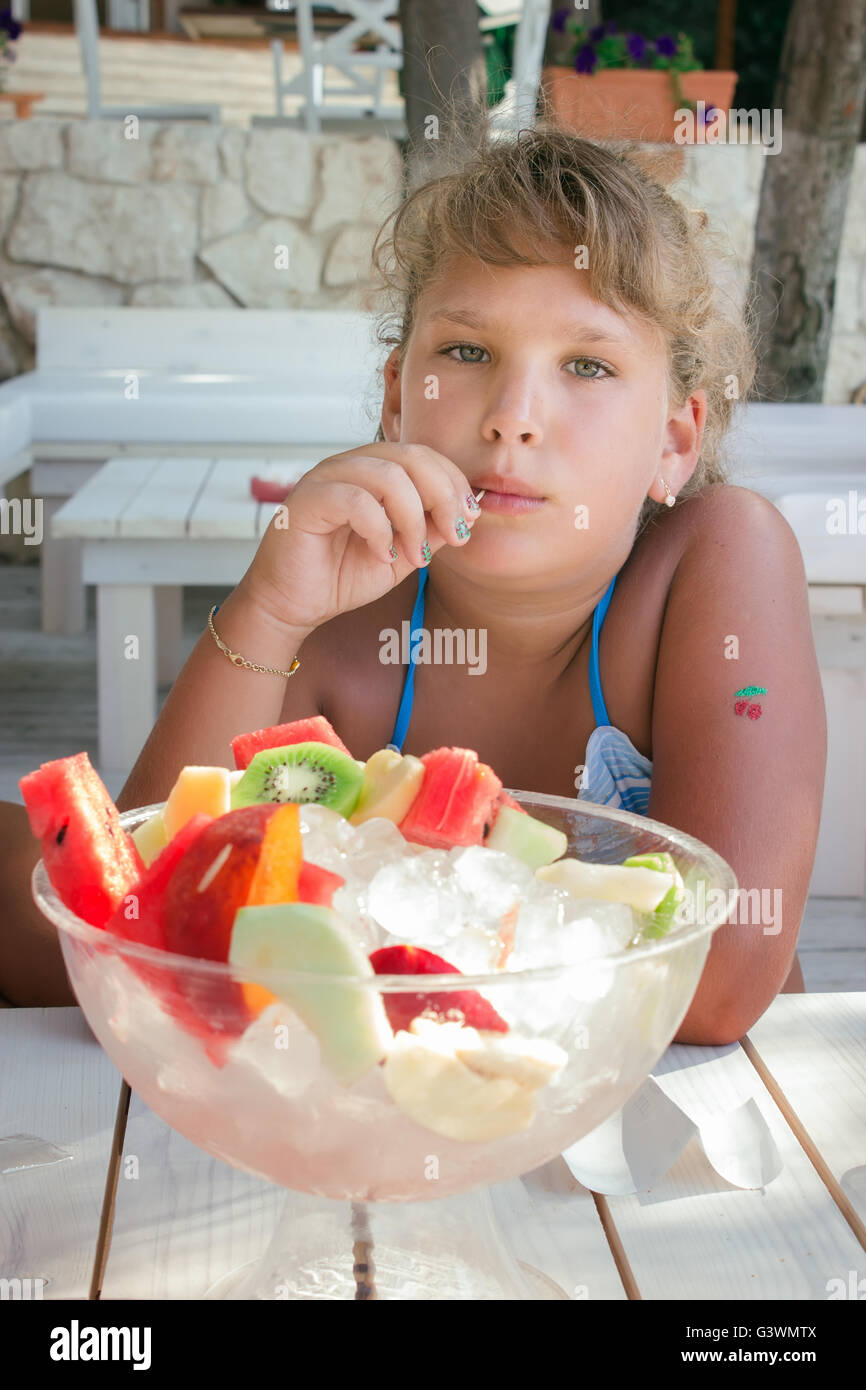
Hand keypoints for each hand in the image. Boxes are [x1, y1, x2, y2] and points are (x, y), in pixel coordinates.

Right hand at [242, 442, 481, 632]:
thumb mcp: (402, 554)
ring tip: (416, 557)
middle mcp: (349, 466)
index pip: (422, 455)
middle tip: (454, 535)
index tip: (469, 519)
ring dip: (413, 519)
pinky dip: (380, 530)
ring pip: (386, 475)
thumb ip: (430, 531)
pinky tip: (383, 555)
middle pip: (410, 457)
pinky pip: (355, 501)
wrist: (293, 605)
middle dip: (443, 496)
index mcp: (373, 471)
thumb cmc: (341, 576)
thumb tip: (468, 513)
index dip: (454, 482)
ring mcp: (325, 479)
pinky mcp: (306, 501)